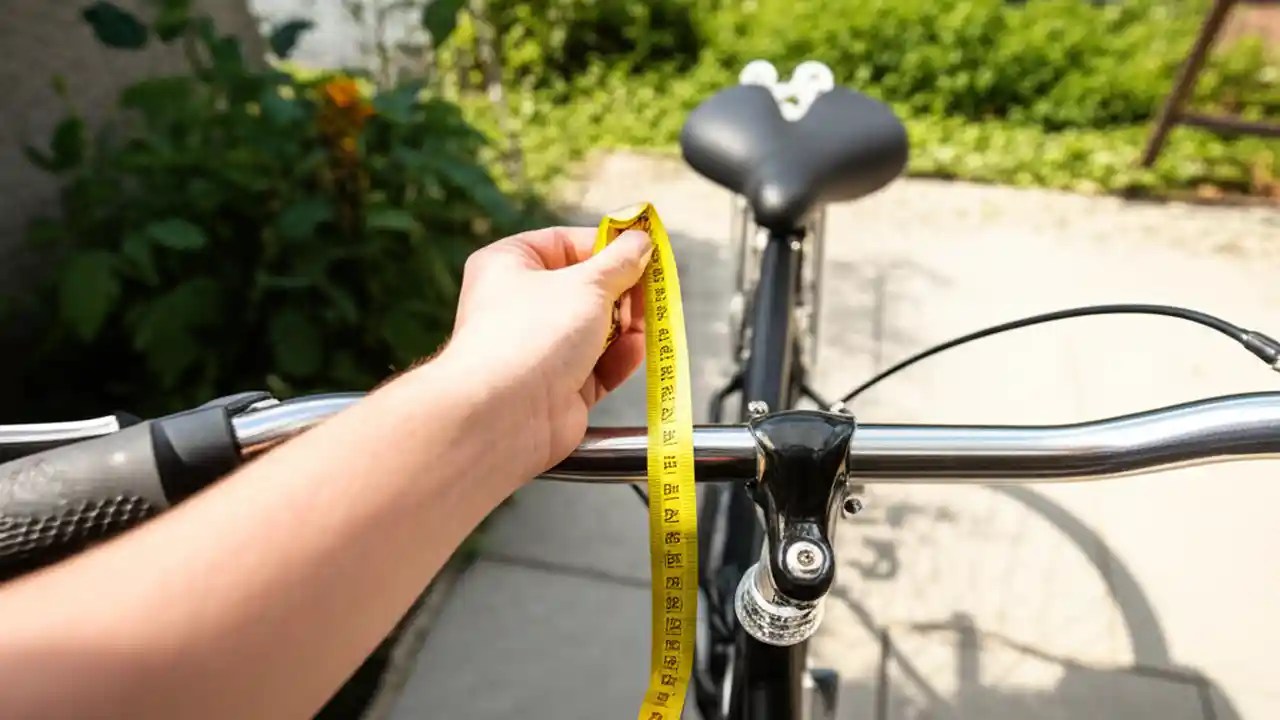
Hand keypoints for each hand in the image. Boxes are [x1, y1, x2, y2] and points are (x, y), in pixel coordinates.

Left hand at [440, 226, 651, 474]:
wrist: (506, 415)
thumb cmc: (534, 334)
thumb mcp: (587, 284)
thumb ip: (620, 262)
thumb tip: (640, 241)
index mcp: (510, 265)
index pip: (566, 244)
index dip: (607, 246)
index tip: (643, 250)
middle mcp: (520, 305)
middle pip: (586, 288)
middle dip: (622, 292)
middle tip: (651, 291)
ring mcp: (540, 349)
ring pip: (596, 329)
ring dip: (626, 326)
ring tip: (645, 324)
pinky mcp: (560, 387)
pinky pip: (598, 365)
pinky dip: (619, 358)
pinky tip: (636, 350)